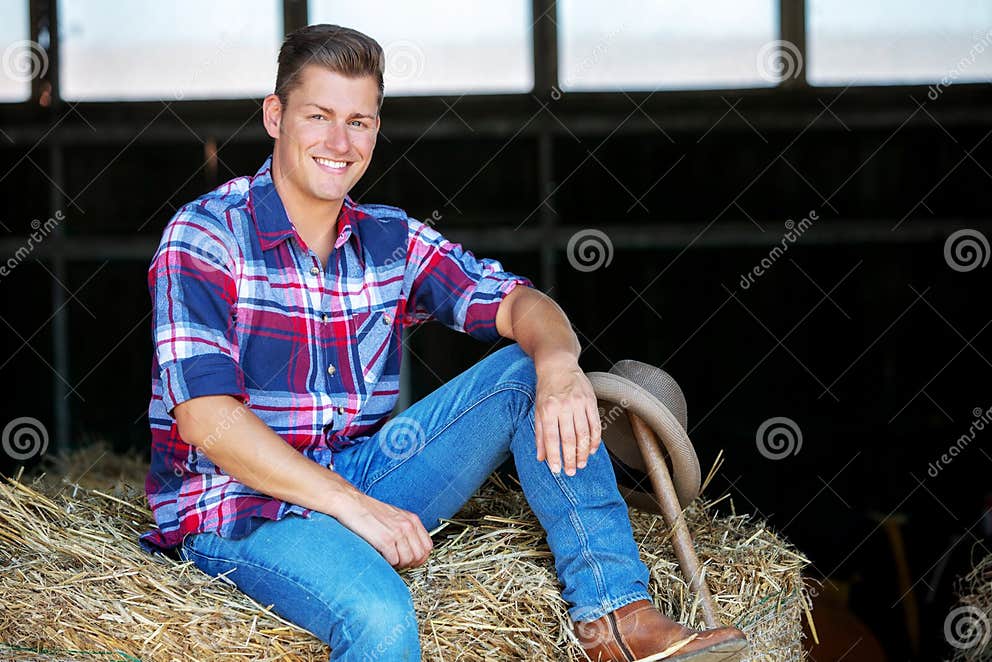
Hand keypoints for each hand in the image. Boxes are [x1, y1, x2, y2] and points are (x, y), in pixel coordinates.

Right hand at [334, 491, 433, 568]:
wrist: (351, 504)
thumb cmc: (369, 510)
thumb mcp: (395, 516)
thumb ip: (406, 529)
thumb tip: (412, 547)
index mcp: (412, 519)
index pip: (428, 546)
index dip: (421, 557)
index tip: (412, 560)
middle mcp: (407, 525)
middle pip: (420, 555)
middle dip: (410, 563)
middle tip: (399, 562)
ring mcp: (397, 533)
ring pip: (408, 560)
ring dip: (399, 564)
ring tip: (389, 559)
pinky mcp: (385, 540)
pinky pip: (394, 560)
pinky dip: (388, 563)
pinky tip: (382, 556)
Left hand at [533, 353, 601, 475]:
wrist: (558, 365)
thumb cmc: (546, 388)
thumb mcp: (537, 410)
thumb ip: (540, 435)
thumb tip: (541, 457)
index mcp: (548, 409)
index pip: (552, 438)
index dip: (555, 456)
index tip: (557, 470)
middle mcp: (564, 406)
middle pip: (569, 438)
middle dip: (571, 458)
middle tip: (572, 471)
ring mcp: (579, 403)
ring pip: (584, 434)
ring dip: (584, 452)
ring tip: (581, 464)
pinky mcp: (591, 401)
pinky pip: (595, 425)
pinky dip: (594, 440)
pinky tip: (591, 450)